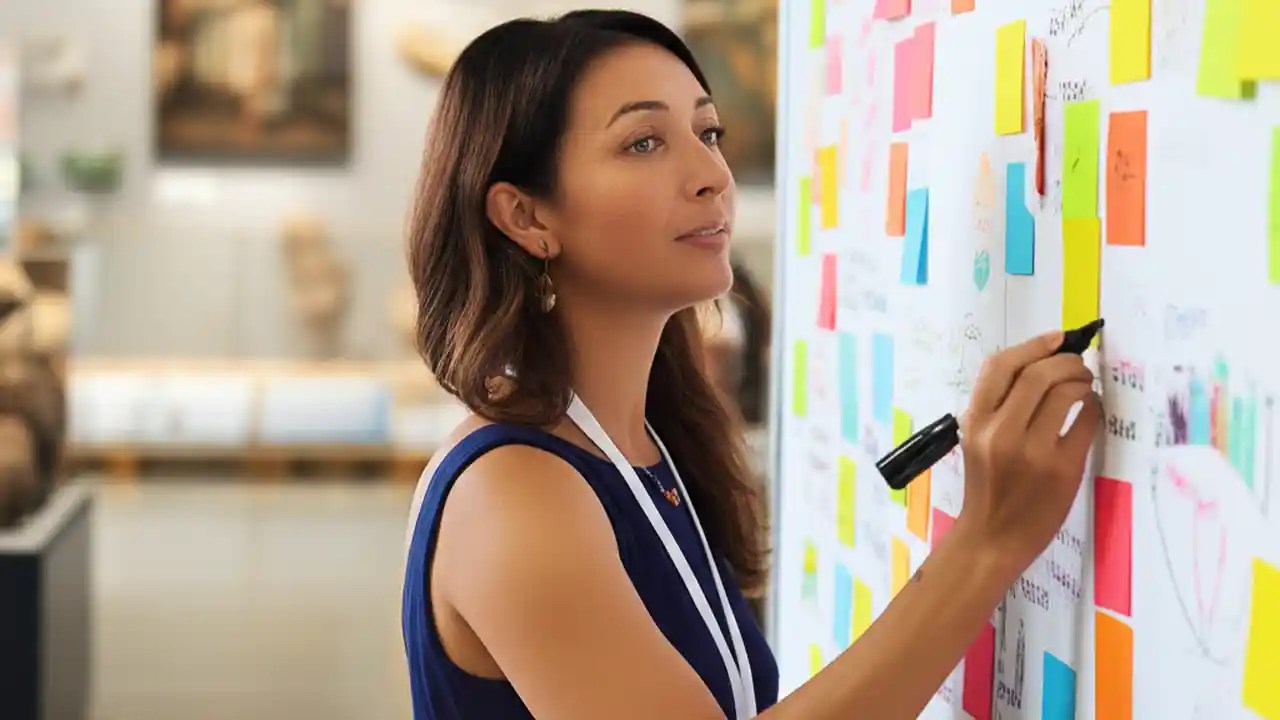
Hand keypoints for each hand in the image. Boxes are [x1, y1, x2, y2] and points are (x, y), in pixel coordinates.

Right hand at [956, 329, 1101, 569]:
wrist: (992, 538)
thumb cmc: (988, 489)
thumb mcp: (978, 442)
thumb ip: (998, 409)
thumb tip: (1038, 368)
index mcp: (975, 422)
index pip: (1000, 366)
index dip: (1033, 345)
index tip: (1058, 338)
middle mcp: (999, 432)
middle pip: (1038, 373)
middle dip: (1066, 361)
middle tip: (1078, 367)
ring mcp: (1031, 451)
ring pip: (1064, 392)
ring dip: (1082, 381)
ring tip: (1085, 387)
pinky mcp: (1061, 468)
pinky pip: (1085, 422)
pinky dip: (1093, 408)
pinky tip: (1090, 411)